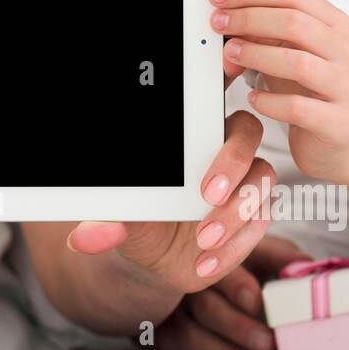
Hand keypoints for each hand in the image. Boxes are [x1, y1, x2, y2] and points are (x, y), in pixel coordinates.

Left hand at [66, 110, 275, 292]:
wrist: (150, 255)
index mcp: (191, 135)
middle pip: (248, 134)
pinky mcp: (253, 219)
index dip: (225, 88)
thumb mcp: (115, 220)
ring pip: (261, 182)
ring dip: (235, 213)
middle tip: (207, 195)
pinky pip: (259, 225)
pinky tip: (205, 261)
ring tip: (203, 238)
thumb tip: (87, 238)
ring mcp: (243, 185)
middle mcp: (223, 152)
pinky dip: (234, 247)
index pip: (214, 98)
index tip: (217, 102)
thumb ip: (104, 225)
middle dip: (233, 163)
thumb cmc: (135, 220)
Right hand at [156, 235, 310, 349]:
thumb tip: (305, 267)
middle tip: (267, 343)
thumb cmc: (244, 268)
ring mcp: (174, 310)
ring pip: (191, 334)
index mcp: (214, 255)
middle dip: (237, 327)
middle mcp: (186, 281)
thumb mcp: (264, 256)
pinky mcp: (168, 336)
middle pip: (204, 304)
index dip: (236, 283)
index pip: (218, 265)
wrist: (215, 285)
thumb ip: (282, 259)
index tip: (256, 300)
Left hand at [211, 0, 348, 185]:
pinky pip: (297, 107)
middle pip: (294, 22)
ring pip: (298, 62)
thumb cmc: (308, 87)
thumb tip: (223, 23)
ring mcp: (343, 86)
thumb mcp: (284, 52)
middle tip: (218, 23)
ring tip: (230, 56)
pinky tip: (252, 99)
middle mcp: (344, 50)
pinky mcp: (336, 122)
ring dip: (256, 55)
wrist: (341, 136)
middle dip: (248, 19)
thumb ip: (259, 35)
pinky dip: (268, 101)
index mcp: (333, 24)